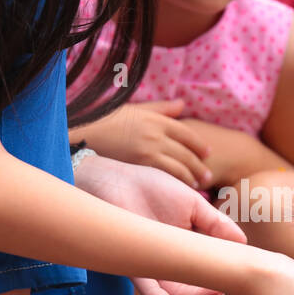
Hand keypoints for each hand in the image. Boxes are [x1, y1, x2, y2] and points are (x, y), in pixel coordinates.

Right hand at [73, 100, 213, 188]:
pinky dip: (175, 183)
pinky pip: (164, 176)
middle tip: (208, 177)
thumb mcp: (136, 109)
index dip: (199, 145)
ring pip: (178, 166)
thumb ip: (161, 109)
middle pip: (186, 152)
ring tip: (198, 186)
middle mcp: (155, 134)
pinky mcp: (140, 165)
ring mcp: (148, 150)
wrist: (85, 133)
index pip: (186, 133)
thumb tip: (182, 104)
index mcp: (156, 119)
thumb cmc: (108, 120)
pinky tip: (180, 190)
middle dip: (199, 166)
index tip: (208, 153)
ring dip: (191, 177)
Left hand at [75, 154, 245, 294]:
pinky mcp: (135, 265)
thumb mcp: (193, 204)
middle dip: (209, 290)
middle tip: (224, 287)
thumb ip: (217, 224)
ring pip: (174, 292)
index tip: (238, 271)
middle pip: (192, 284)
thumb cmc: (151, 188)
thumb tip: (243, 243)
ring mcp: (152, 263)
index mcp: (183, 244)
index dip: (221, 272)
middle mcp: (168, 258)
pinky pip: (149, 290)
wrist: (115, 180)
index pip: (205, 265)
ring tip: (212, 293)